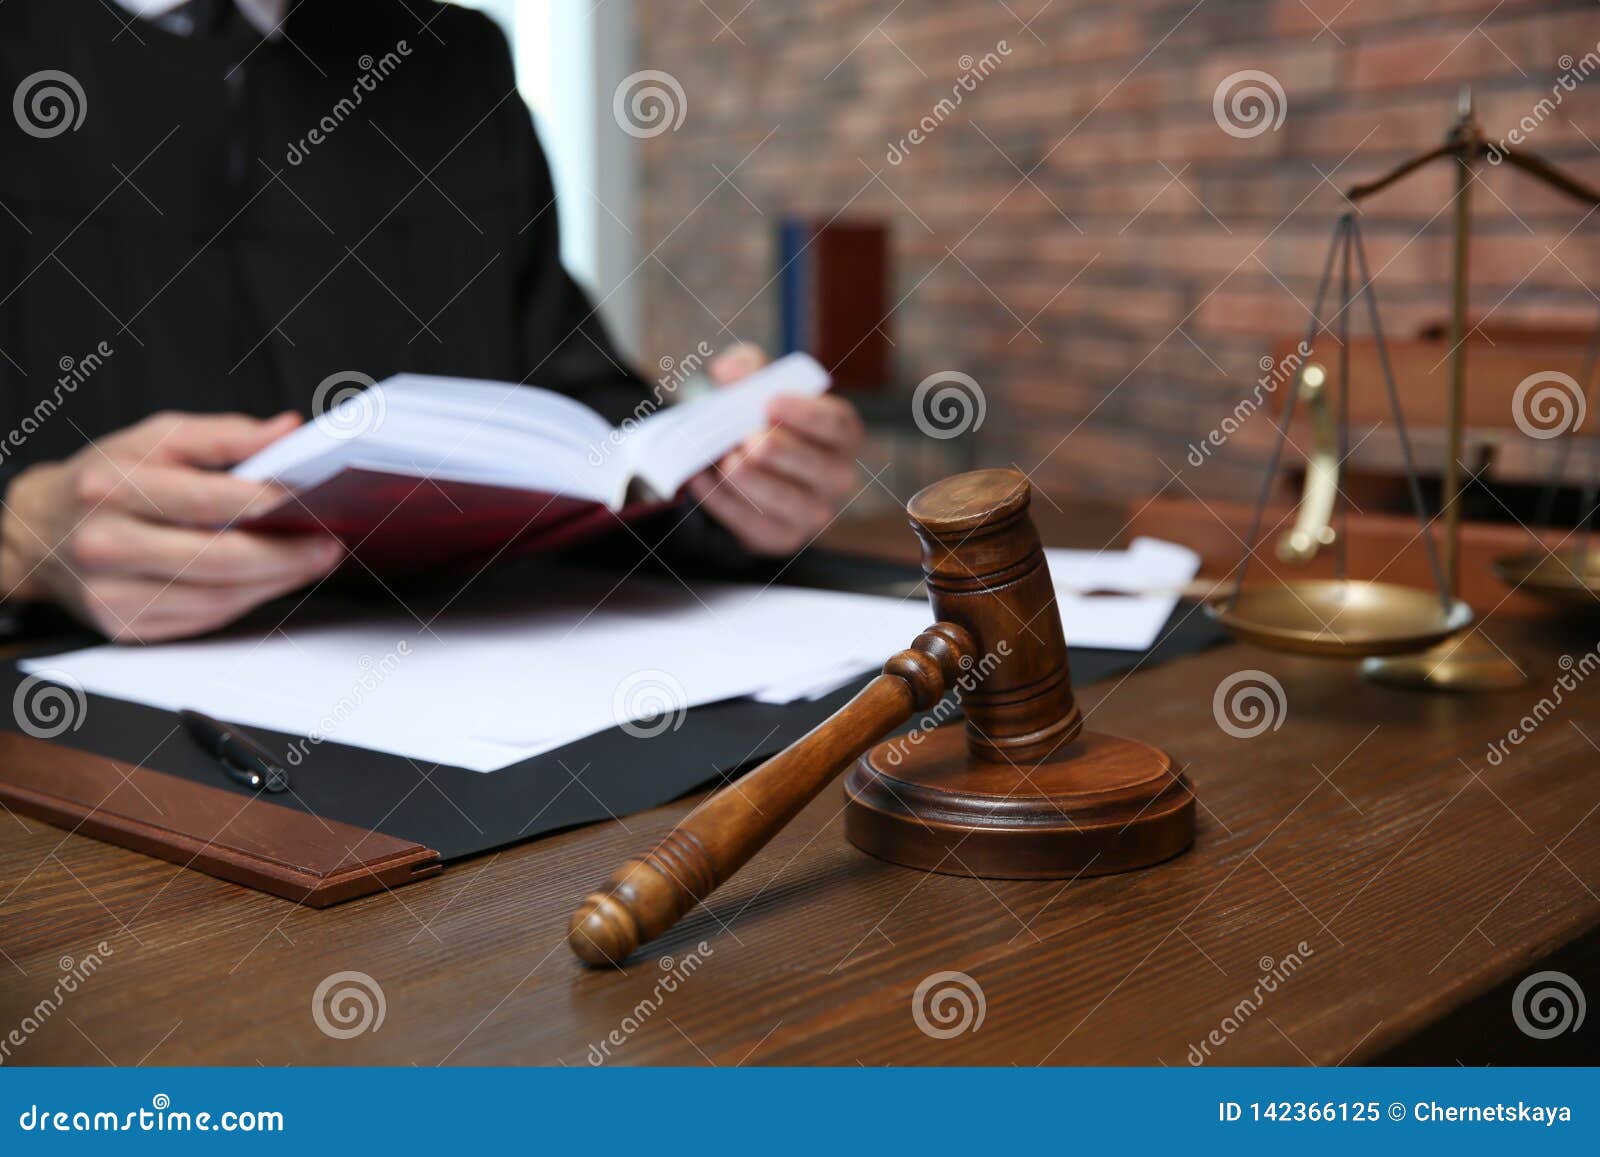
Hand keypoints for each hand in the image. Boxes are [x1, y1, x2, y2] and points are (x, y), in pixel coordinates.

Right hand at [0, 411, 344, 642]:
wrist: (41, 532)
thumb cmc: (106, 479)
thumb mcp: (156, 438)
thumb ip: (225, 435)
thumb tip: (287, 430)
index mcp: (111, 487)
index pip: (208, 500)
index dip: (270, 502)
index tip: (313, 499)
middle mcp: (106, 544)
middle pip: (220, 559)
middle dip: (285, 555)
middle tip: (327, 545)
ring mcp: (112, 593)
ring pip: (217, 597)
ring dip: (276, 582)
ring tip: (310, 561)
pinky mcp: (125, 626)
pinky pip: (204, 619)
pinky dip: (245, 600)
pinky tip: (270, 581)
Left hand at [686, 344, 864, 554]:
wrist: (745, 465)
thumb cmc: (762, 419)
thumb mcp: (757, 384)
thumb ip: (748, 367)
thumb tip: (730, 371)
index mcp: (841, 434)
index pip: (838, 426)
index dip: (807, 416)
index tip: (770, 404)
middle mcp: (837, 476)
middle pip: (820, 467)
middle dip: (779, 451)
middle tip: (745, 439)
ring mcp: (814, 512)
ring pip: (790, 501)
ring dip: (751, 479)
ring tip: (724, 459)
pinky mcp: (782, 536)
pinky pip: (755, 523)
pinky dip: (723, 501)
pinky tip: (699, 479)